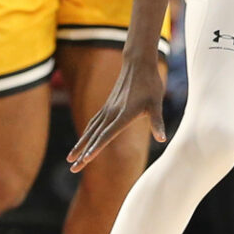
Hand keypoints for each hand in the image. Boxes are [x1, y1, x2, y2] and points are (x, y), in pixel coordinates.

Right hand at [68, 50, 166, 171]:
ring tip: (70, 158)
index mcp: (124, 115)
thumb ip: (157, 122)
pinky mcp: (108, 105)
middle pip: (94, 137)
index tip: (86, 160)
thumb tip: (163, 139)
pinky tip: (83, 140)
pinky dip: (86, 133)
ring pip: (90, 130)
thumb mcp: (157, 104)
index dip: (96, 148)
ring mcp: (108, 109)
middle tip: (73, 169)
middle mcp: (112, 113)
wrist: (138, 63)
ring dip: (80, 145)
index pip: (107, 135)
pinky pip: (94, 122)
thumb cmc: (151, 84)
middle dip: (83, 154)